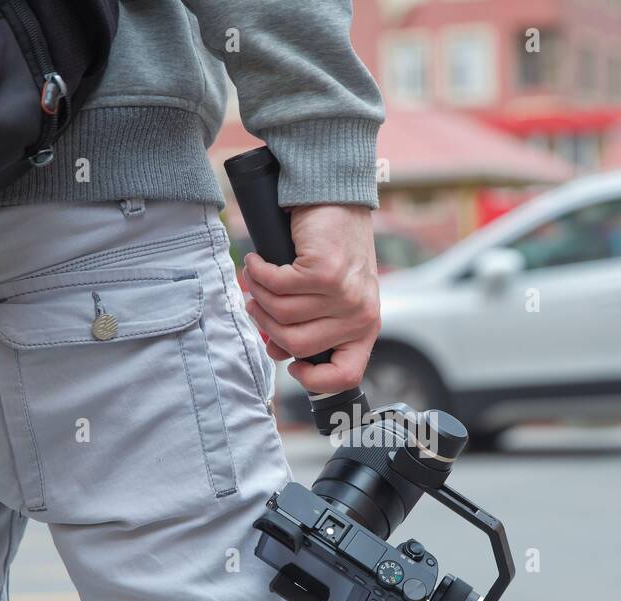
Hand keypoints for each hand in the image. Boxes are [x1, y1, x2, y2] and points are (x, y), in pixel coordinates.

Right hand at [242, 204, 379, 393]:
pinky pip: (276, 286)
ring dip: (259, 294)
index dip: (315, 379)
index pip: (347, 375)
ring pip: (282, 313)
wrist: (339, 200)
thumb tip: (278, 350)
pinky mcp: (325, 272)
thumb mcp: (330, 297)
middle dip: (268, 324)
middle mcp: (359, 315)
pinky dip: (259, 273)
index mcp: (365, 328)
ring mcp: (344, 294)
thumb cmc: (334, 249)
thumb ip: (310, 326)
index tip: (290, 363)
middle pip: (297, 344)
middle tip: (257, 303)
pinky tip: (257, 262)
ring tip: (255, 277)